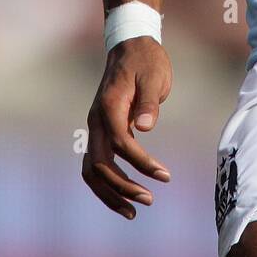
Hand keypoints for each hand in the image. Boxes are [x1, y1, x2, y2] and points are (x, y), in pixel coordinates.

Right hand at [82, 37, 172, 218]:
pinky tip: (125, 196)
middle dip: (123, 186)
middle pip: (100, 164)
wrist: (130, 45)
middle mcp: (96, 120)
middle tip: (150, 200)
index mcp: (109, 106)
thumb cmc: (146, 60)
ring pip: (91, 170)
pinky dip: (106, 184)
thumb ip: (150, 101)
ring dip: (109, 193)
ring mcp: (95, 127)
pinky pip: (96, 164)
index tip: (165, 176)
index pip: (120, 143)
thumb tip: (145, 128)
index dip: (141, 163)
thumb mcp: (155, 75)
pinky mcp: (101, 131)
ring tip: (133, 211)